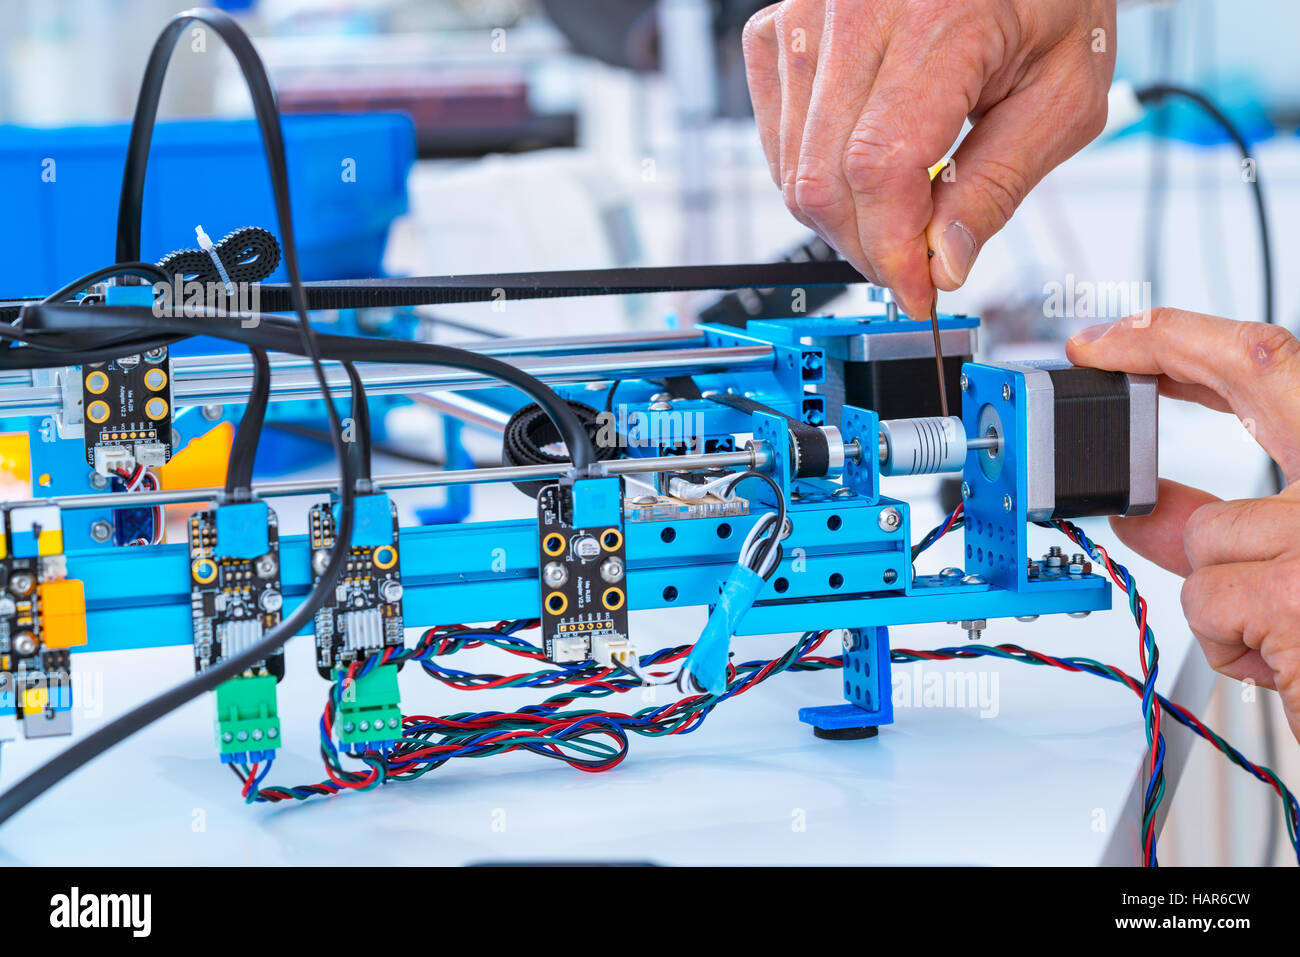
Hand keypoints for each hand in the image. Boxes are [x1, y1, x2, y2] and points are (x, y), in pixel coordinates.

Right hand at [742, 0, 1115, 318]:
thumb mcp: (1062, 93)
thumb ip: (1000, 183)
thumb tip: (942, 263)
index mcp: (939, 18)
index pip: (879, 168)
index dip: (892, 250)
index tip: (918, 290)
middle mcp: (858, 10)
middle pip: (824, 180)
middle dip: (867, 247)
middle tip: (912, 266)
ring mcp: (810, 16)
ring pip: (792, 168)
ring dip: (841, 217)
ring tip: (897, 211)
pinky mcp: (783, 26)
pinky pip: (775, 135)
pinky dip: (812, 175)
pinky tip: (859, 168)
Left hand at [1066, 309, 1299, 742]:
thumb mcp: (1297, 561)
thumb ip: (1227, 524)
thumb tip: (1142, 512)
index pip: (1276, 363)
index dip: (1190, 335)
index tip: (1120, 336)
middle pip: (1251, 374)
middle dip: (1164, 351)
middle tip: (1097, 348)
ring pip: (1204, 534)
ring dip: (1220, 592)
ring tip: (1286, 628)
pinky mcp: (1292, 592)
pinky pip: (1205, 601)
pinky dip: (1228, 641)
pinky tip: (1285, 661)